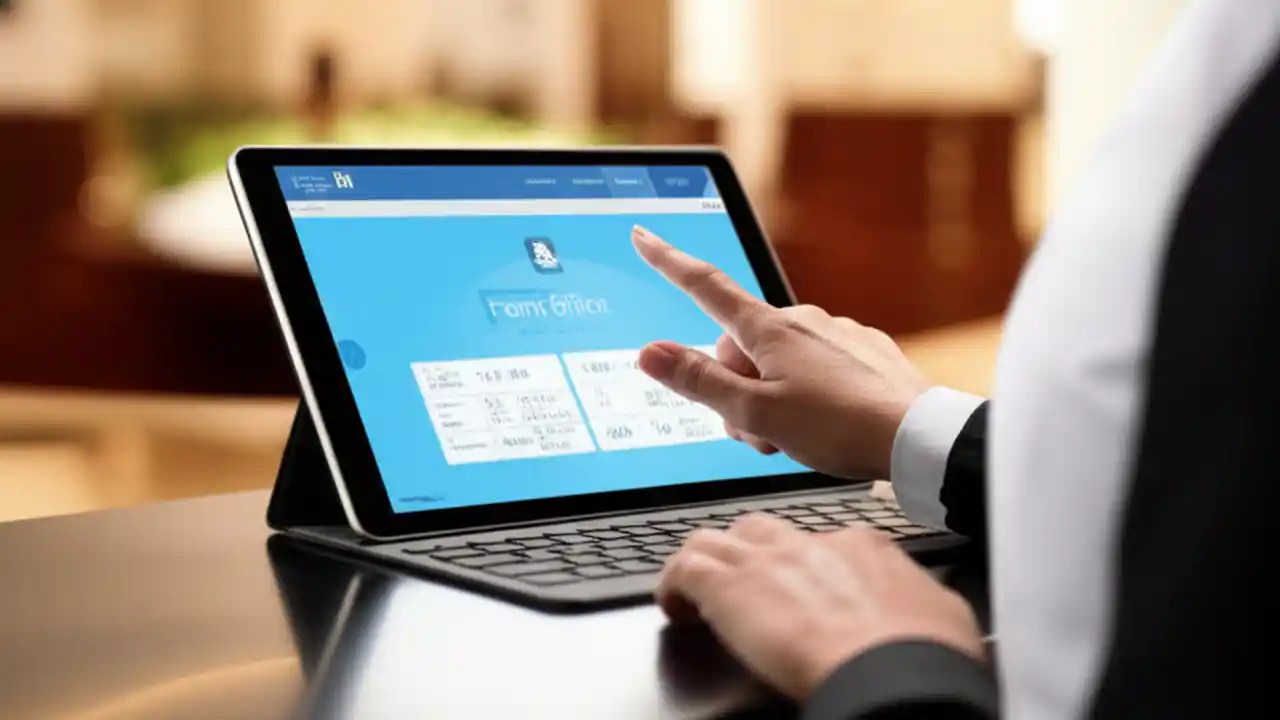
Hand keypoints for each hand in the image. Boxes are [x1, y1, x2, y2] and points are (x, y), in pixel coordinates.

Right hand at [631, 225, 929, 478]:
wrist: (919, 438)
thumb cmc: (838, 429)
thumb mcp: (755, 414)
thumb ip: (700, 383)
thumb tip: (650, 353)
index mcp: (770, 330)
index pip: (706, 286)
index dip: (669, 261)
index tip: (644, 236)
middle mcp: (803, 320)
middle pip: (739, 347)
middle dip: (736, 387)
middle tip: (758, 431)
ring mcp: (836, 332)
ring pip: (777, 361)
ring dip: (772, 397)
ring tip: (797, 435)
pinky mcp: (863, 350)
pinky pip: (815, 366)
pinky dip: (809, 394)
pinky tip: (830, 421)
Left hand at [657, 514, 984, 699]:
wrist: (892, 669)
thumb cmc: (924, 652)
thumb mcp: (941, 613)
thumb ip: (921, 601)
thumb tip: (927, 611)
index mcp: (862, 547)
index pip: (820, 542)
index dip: (802, 569)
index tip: (800, 594)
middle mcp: (809, 543)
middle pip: (761, 531)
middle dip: (747, 555)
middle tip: (744, 591)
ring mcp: (766, 561)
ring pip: (714, 540)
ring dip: (705, 566)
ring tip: (698, 597)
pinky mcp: (729, 587)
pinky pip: (683, 569)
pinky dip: (672, 586)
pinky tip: (676, 610)